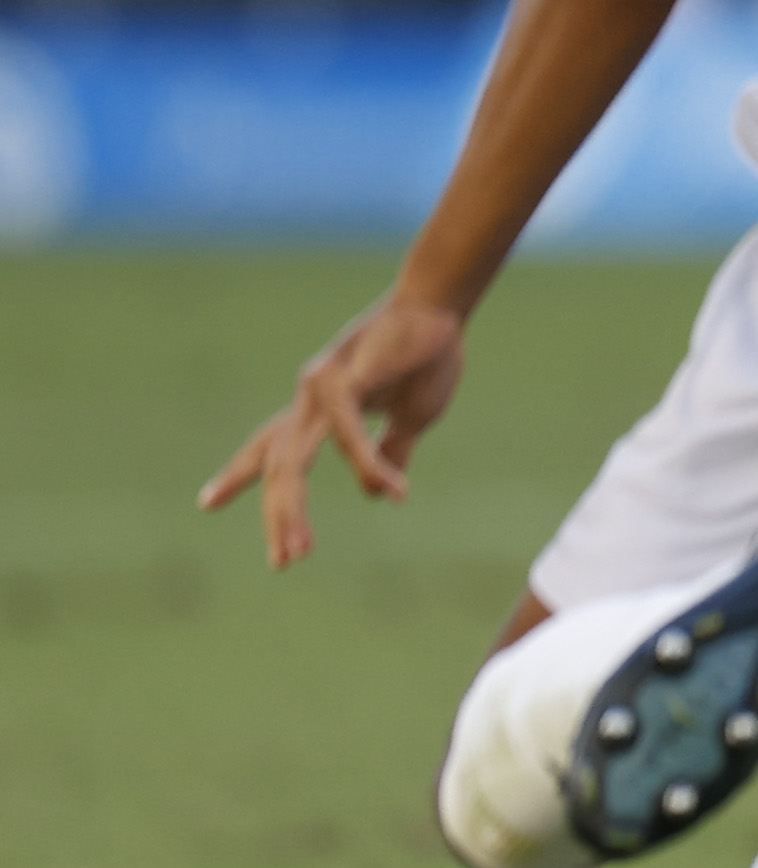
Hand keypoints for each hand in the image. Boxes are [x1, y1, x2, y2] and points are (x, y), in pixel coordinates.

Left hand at [197, 290, 469, 567]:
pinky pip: (349, 435)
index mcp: (320, 407)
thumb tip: (374, 493)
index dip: (240, 474)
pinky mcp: (347, 380)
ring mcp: (319, 389)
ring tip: (300, 551)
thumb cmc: (425, 353)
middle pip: (277, 464)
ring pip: (293, 459)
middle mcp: (307, 398)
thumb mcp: (412, 417)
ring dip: (292, 508)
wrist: (439, 307)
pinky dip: (367, 465)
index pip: (272, 447)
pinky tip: (390, 490)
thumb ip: (389, 451)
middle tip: (281, 560)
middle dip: (277, 514)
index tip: (207, 504)